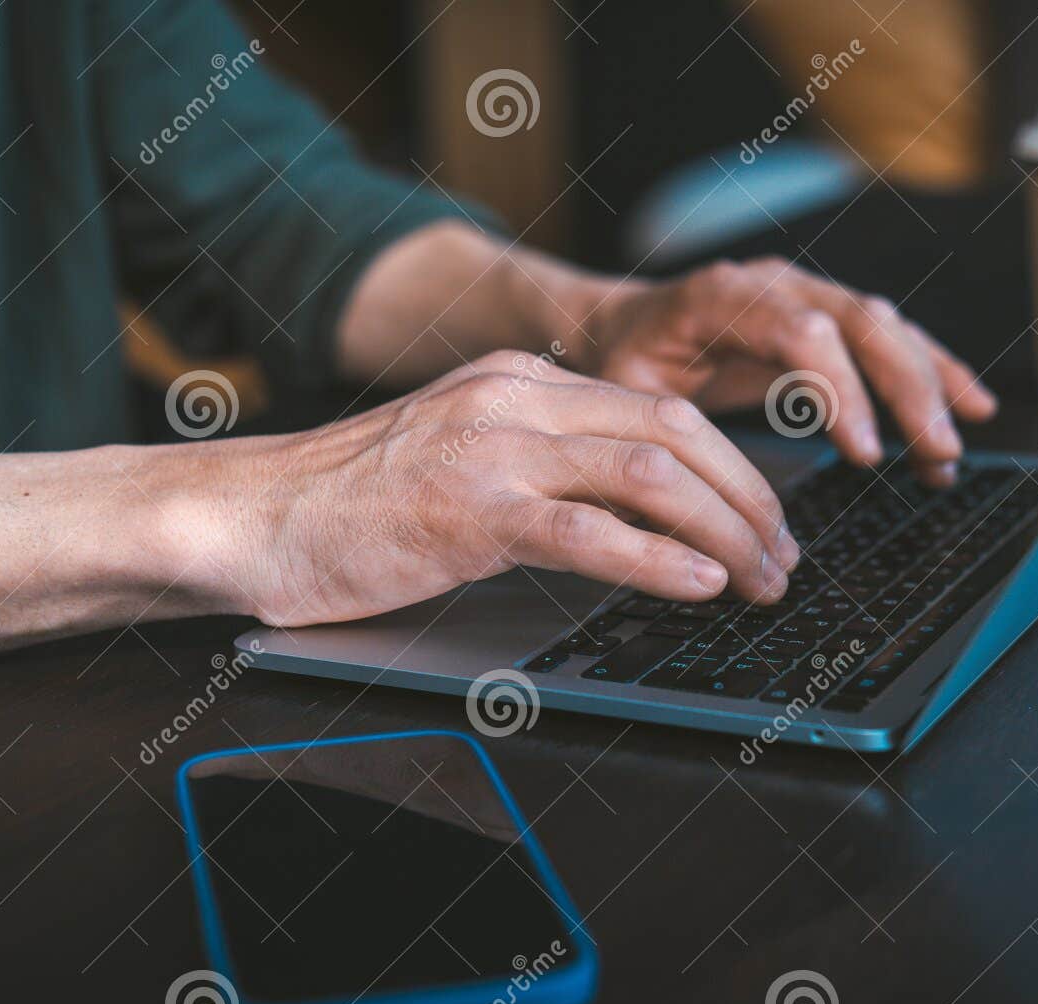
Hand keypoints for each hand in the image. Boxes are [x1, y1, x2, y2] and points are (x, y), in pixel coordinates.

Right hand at [233, 351, 798, 626]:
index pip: (661, 410)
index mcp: (521, 384)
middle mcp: (517, 401)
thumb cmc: (354, 503)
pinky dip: (657, 560)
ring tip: (761, 580)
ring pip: (649, 474)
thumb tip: (632, 517)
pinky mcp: (470, 512)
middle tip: (783, 557)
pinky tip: (699, 585)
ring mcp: (494, 451)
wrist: (254, 516)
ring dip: (724, 533)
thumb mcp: (464, 459)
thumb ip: (542, 467)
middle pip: (676, 433)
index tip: (765, 520)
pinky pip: (588, 530)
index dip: (733, 468)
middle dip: (749, 500)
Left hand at [578, 258, 996, 485]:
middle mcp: (775, 283)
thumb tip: (693, 508)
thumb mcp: (626, 398)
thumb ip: (661, 437)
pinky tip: (970, 406)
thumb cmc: (623, 364)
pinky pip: (891, 337)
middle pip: (861, 322)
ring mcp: (807, 292)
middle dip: (909, 390)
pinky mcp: (828, 313)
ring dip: (929, 387)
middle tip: (937, 452)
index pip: (802, 332)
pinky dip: (933, 371)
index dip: (842, 391)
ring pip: (887, 327)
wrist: (621, 324)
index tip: (865, 454)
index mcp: (722, 296)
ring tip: (951, 450)